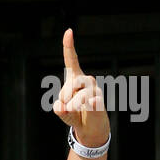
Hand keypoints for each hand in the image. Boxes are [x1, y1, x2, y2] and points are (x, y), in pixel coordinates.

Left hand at [53, 28, 109, 148]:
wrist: (89, 128)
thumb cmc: (75, 115)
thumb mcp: (63, 112)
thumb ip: (59, 108)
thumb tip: (61, 106)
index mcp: (75, 79)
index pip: (71, 61)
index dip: (69, 46)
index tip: (69, 31)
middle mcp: (87, 80)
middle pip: (73, 82)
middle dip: (65, 94)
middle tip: (64, 105)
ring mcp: (95, 90)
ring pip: (81, 94)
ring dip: (73, 104)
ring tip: (71, 110)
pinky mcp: (100, 101)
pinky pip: (92, 101)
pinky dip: (87, 106)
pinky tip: (89, 105)